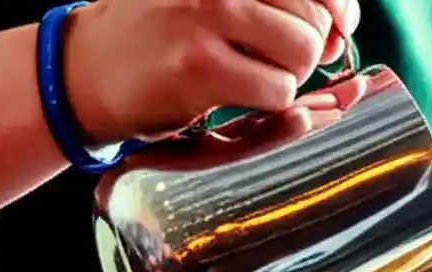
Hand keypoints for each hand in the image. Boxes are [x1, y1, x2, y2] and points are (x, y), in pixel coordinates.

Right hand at [63, 0, 361, 142]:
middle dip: (308, 49)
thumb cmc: (162, 34)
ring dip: (288, 76)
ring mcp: (206, 14)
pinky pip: (277, 90)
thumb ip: (277, 2)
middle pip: (315, 18)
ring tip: (252, 75)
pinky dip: (270, 102)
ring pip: (301, 51)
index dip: (338, 10)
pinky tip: (238, 94)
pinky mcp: (199, 65)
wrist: (88, 69)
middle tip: (274, 61)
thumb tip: (343, 21)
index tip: (336, 28)